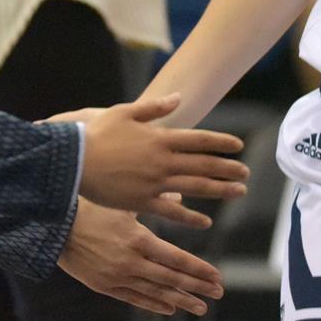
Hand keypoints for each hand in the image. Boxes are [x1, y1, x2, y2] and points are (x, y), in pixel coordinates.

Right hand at [58, 199, 225, 314]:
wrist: (56, 228)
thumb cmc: (92, 209)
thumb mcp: (125, 204)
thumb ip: (156, 203)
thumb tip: (179, 195)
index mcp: (138, 240)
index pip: (176, 259)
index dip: (199, 270)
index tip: (217, 276)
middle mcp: (130, 262)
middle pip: (171, 279)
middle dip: (197, 287)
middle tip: (218, 292)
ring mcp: (117, 277)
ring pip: (156, 293)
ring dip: (181, 300)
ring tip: (201, 306)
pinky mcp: (105, 286)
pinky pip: (134, 299)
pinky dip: (154, 304)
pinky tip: (170, 308)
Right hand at [68, 92, 249, 210]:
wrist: (73, 162)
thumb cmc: (97, 133)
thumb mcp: (126, 112)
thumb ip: (155, 108)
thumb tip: (179, 98)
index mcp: (160, 137)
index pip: (199, 139)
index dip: (221, 142)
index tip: (238, 146)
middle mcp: (162, 161)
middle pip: (203, 165)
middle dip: (227, 168)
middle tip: (246, 173)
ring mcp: (153, 183)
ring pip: (194, 187)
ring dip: (219, 190)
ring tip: (239, 192)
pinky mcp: (141, 202)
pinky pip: (171, 212)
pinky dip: (190, 217)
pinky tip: (205, 222)